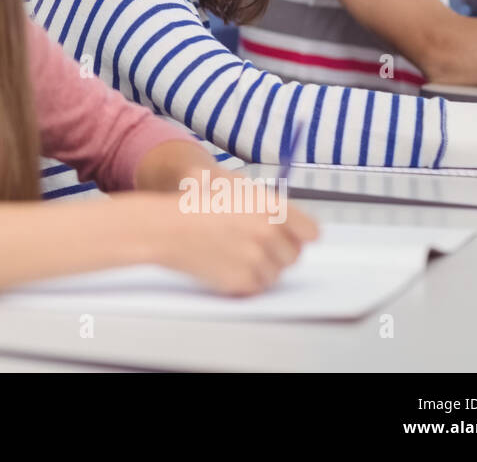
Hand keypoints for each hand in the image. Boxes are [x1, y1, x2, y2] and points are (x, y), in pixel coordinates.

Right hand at [144, 192, 319, 295]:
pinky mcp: (243, 282)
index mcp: (271, 208)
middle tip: (253, 243)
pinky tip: (225, 262)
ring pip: (276, 273)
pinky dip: (245, 279)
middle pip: (295, 255)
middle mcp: (268, 234)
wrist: (165, 227)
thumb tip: (295, 225)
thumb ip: (271, 207)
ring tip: (233, 251)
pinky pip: (258, 286)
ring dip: (261, 266)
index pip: (311, 232)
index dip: (300, 235)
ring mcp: (257, 260)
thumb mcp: (236, 189)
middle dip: (278, 251)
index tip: (293, 237)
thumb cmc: (195, 204)